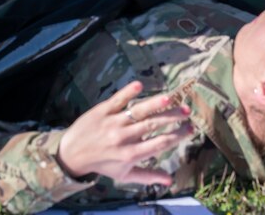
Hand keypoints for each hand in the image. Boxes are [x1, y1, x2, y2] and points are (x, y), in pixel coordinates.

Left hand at [57, 80, 188, 184]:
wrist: (73, 153)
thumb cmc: (103, 164)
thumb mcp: (125, 175)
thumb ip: (148, 176)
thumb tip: (170, 181)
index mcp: (131, 155)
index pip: (159, 144)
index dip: (177, 136)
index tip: (191, 128)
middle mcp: (123, 139)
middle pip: (152, 125)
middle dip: (172, 118)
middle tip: (188, 111)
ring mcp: (113, 123)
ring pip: (137, 112)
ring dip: (153, 104)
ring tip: (170, 99)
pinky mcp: (102, 110)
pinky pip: (117, 100)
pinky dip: (127, 92)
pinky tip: (139, 85)